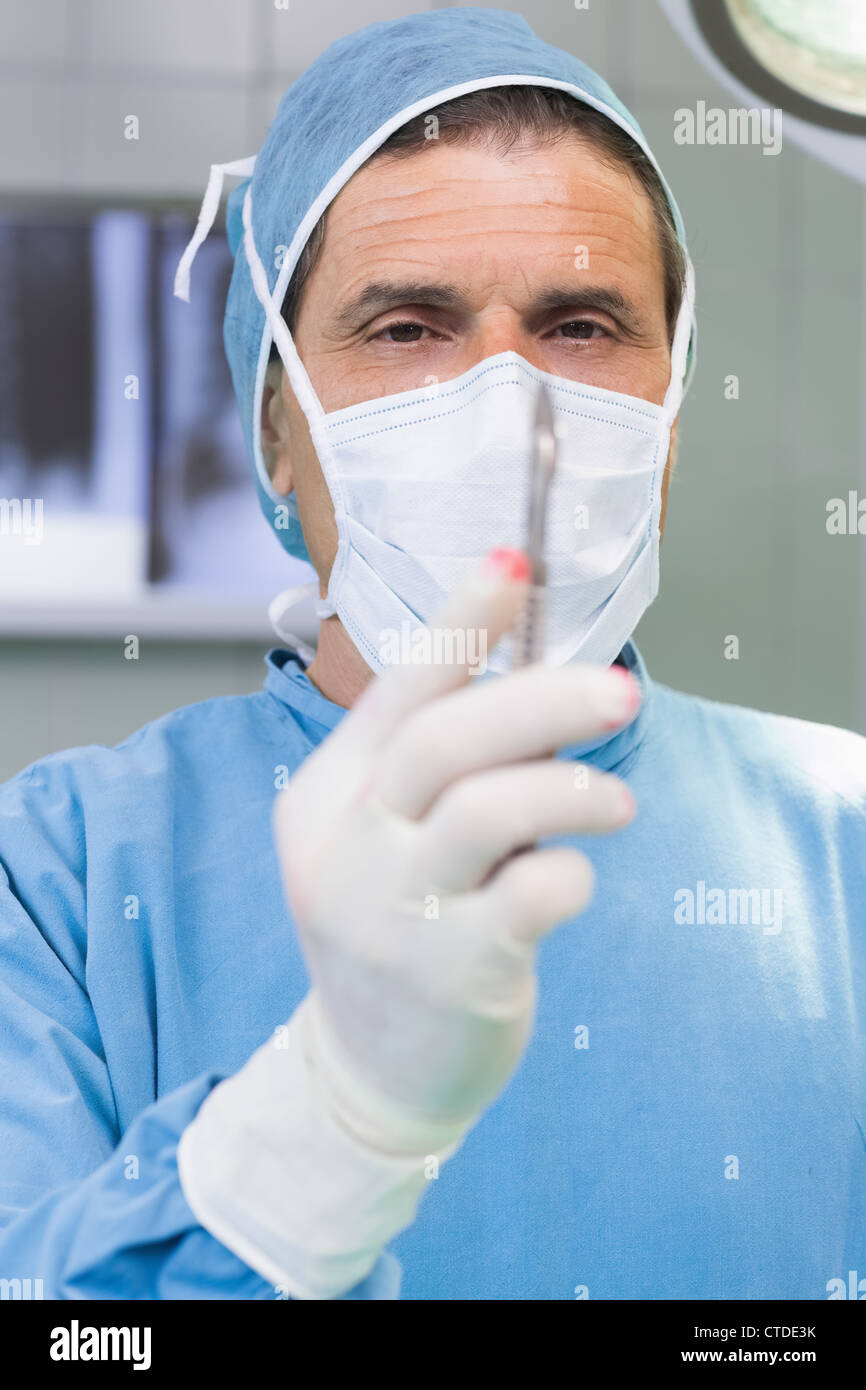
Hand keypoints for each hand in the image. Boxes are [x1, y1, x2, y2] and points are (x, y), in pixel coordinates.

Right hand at [273, 548, 638, 1155]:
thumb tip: (542, 685)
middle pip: (444, 741)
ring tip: (617, 802)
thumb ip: (439, 769)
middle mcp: (345, 846)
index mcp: (326, 796)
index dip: (458, 624)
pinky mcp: (448, 972)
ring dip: (573, 788)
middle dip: (544, 698)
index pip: (395, 691)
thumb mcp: (387, 839)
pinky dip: (572, 872)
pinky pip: (532, 893)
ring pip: (488, 808)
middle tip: (622, 691)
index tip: (514, 562)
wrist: (372, 1069)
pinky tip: (572, 883)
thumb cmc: (401, 925)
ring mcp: (390, 913)